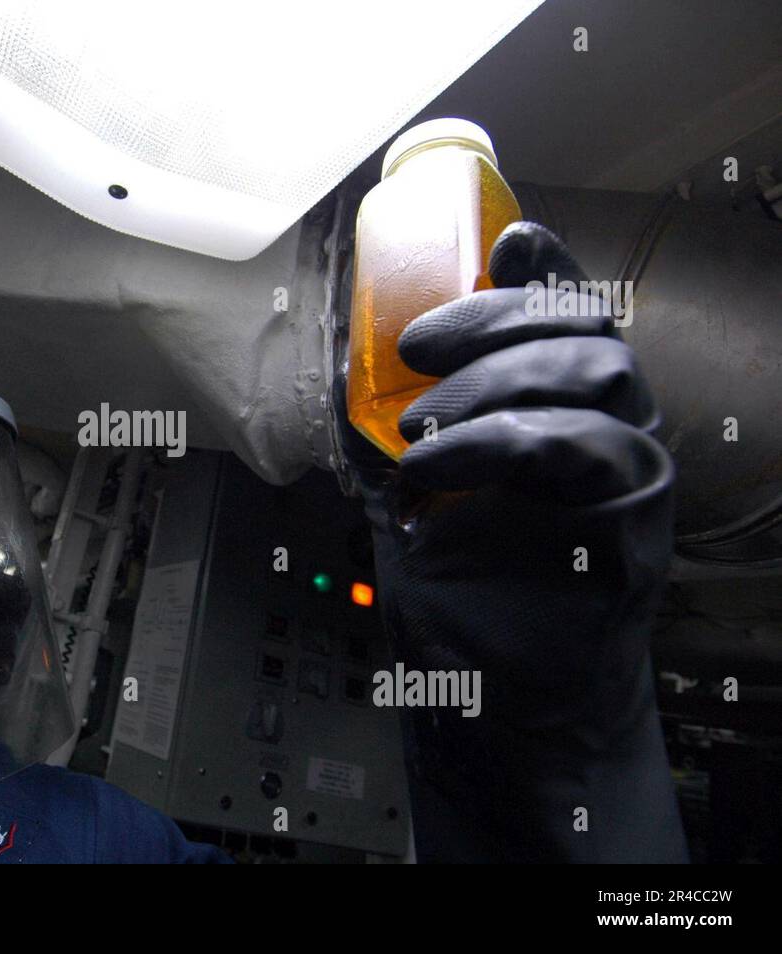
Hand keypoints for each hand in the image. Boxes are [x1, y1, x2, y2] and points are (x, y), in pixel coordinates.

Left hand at [343, 222, 685, 861]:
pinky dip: (499, 443)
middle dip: (496, 320)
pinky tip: (437, 468)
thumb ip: (399, 439)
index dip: (546, 270)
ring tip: (423, 422)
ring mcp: (632, 479)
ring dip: (496, 380)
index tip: (504, 241)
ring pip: (598, 375)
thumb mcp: (416, 500)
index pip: (574, 318)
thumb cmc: (470, 601)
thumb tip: (348, 383)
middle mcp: (613, 435)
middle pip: (587, 331)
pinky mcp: (632, 527)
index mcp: (567, 416)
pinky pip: (584, 451)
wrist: (505, 702)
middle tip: (417, 347)